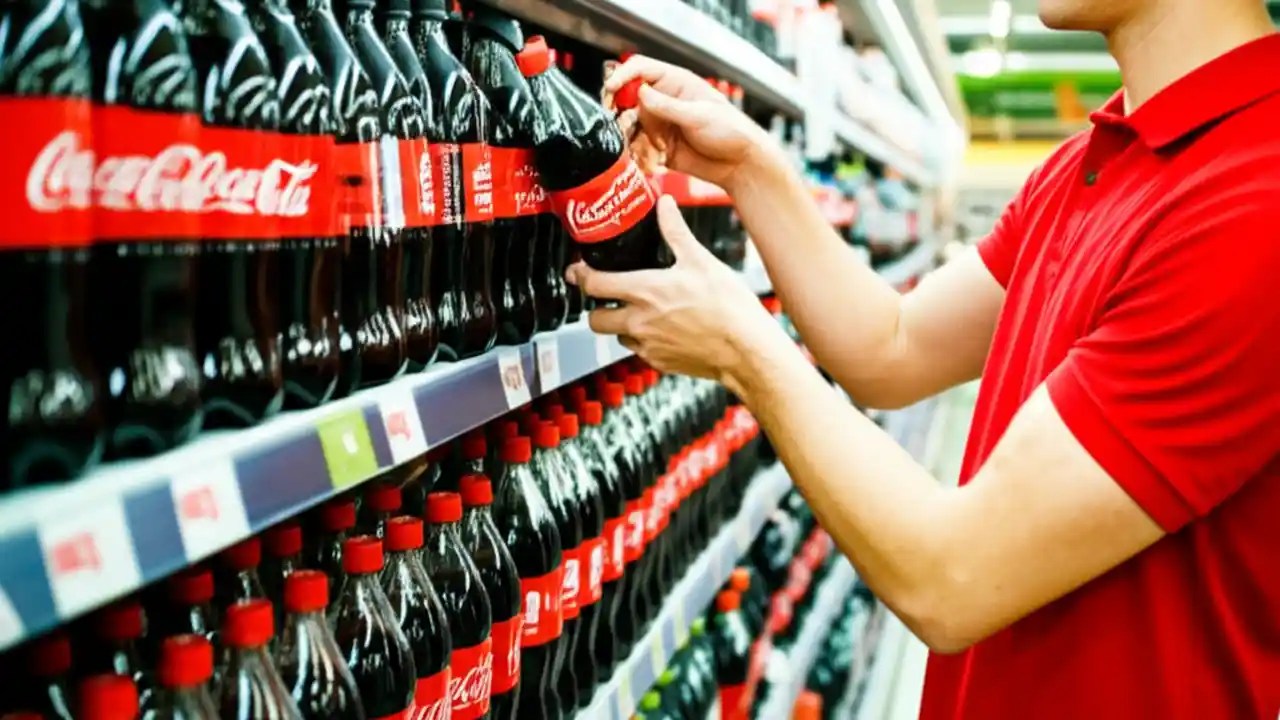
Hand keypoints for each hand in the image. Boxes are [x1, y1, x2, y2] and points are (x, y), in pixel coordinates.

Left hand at [566, 196, 783, 382]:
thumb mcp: (700, 260)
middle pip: (594, 320)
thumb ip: (675, 231)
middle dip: (596, 307)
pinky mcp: (660, 363)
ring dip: (621, 325)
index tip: (578, 271)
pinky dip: (644, 340)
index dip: (580, 276)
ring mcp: (648, 346)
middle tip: (608, 297)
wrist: (746, 349)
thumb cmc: (728, 306)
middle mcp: (639, 322)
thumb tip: (664, 204)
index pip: (594, 285)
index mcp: (645, 292)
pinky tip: (664, 329)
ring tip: (641, 312)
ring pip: (617, 337)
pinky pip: (640, 351)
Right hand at [603, 55, 779, 192]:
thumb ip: (667, 106)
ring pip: (629, 127)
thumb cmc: (731, 131)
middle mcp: (663, 101)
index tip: (611, 89)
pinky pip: (638, 149)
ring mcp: (659, 124)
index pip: (640, 69)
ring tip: (648, 147)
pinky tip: (652, 161)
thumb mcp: (699, 115)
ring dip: (631, 138)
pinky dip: (639, 156)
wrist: (740, 164)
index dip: (622, 76)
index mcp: (675, 83)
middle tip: (622, 125)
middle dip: (620, 112)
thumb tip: (640, 93)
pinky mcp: (658, 148)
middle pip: (627, 99)